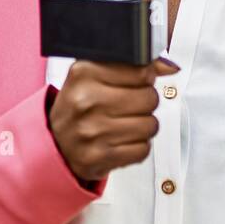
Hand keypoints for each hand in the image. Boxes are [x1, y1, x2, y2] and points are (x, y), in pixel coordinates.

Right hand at [47, 57, 180, 186]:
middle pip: (150, 98)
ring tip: (125, 123)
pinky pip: (143, 150)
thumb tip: (170, 66)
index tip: (136, 82)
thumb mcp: (95, 76)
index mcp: (84, 73)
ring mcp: (92, 131)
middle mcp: (86, 101)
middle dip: (146, 102)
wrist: (54, 144)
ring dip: (144, 126)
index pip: (142, 72)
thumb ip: (133, 66)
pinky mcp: (99, 158)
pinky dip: (137, 146)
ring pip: (150, 125)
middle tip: (130, 105)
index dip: (145, 78)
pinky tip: (121, 140)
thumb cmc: (79, 106)